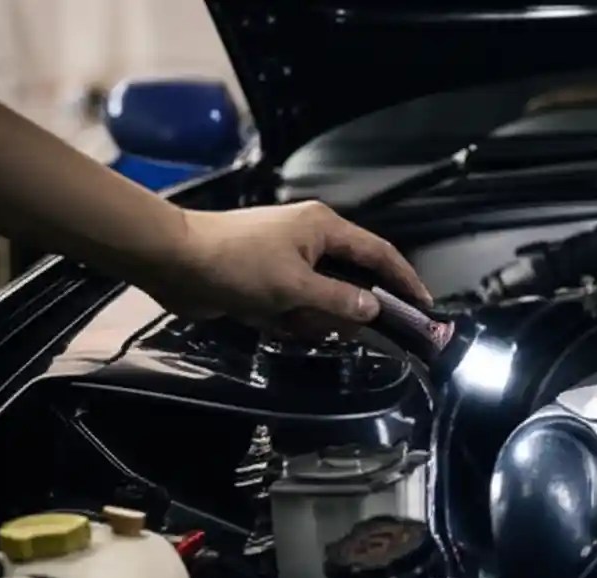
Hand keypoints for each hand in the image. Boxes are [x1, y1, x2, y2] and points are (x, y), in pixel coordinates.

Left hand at [142, 201, 429, 335]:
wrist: (173, 261)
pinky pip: (295, 306)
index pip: (379, 253)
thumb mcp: (294, 286)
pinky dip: (287, 319)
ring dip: (310, 317)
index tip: (423, 306)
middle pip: (350, 280)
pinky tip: (269, 321)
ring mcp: (288, 260)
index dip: (404, 279)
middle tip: (339, 330)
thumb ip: (339, 300)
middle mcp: (311, 240)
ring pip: (322, 298)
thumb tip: (373, 310)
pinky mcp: (267, 280)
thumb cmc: (237, 264)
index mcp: (324, 228)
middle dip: (344, 309)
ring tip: (290, 322)